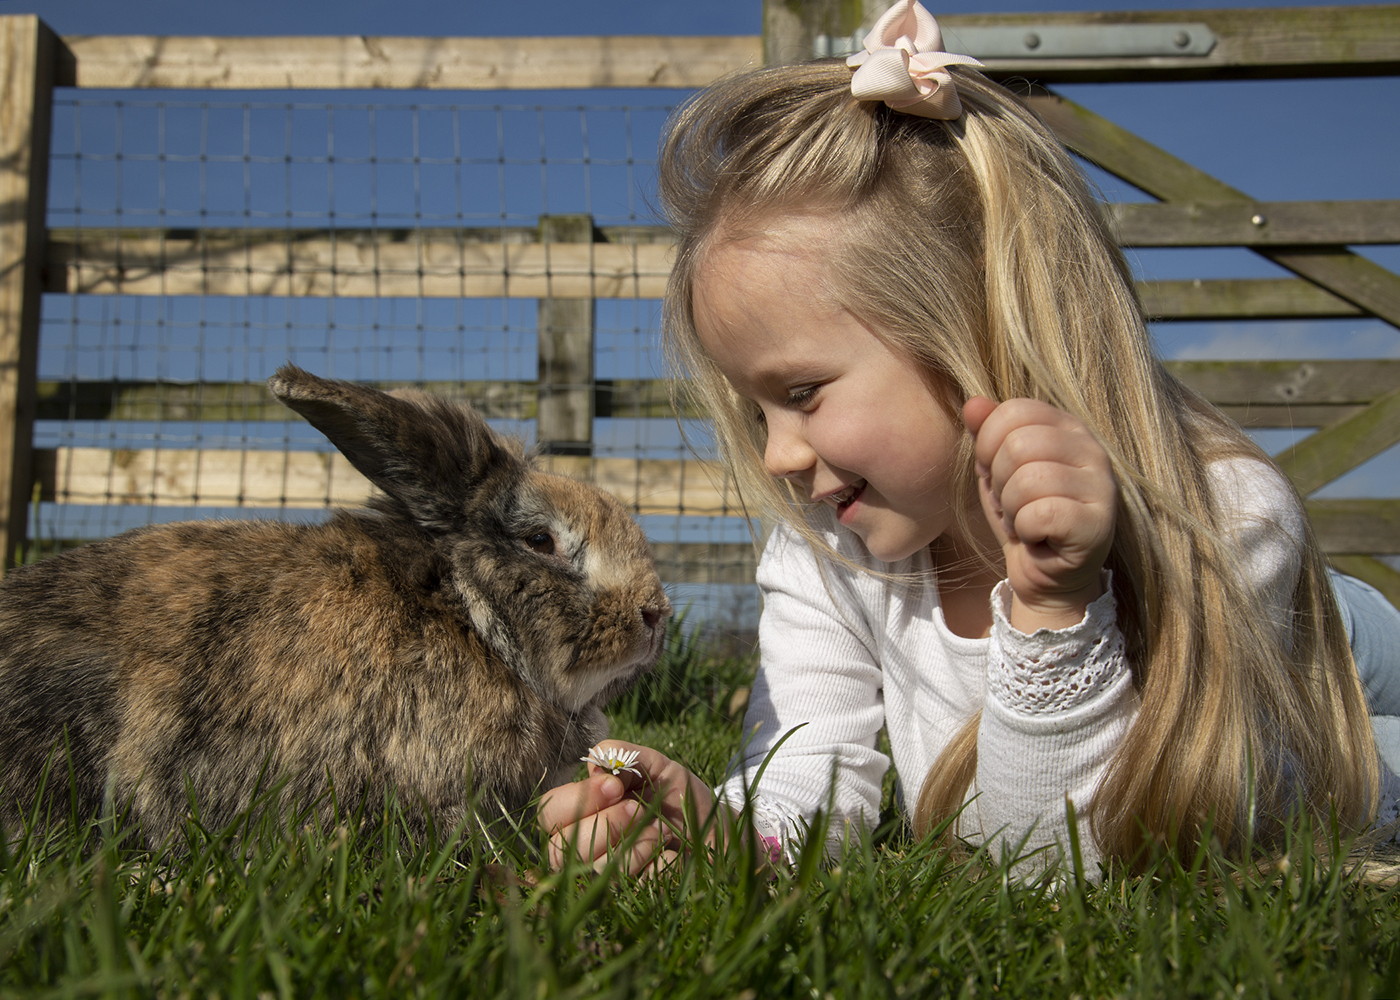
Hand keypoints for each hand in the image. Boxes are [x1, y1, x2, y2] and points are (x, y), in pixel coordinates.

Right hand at [538, 740, 717, 874]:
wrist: (717, 831)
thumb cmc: (679, 798)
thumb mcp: (658, 767)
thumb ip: (626, 757)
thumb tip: (595, 758)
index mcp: (582, 814)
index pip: (550, 812)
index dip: (577, 799)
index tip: (615, 786)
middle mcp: (584, 850)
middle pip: (563, 847)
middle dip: (607, 824)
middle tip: (639, 809)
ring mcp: (604, 880)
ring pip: (596, 869)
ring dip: (638, 842)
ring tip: (663, 830)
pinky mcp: (630, 901)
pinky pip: (634, 885)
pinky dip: (660, 862)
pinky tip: (672, 854)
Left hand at [962, 397, 1116, 631]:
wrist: (1046, 575)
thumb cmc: (1022, 516)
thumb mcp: (996, 470)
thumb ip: (987, 433)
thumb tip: (973, 403)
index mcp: (1068, 426)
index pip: (1014, 411)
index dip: (988, 445)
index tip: (994, 472)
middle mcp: (1092, 449)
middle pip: (1017, 445)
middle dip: (999, 482)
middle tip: (1011, 503)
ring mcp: (1102, 486)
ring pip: (1027, 481)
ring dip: (1011, 509)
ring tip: (1025, 521)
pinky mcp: (1098, 524)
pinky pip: (1039, 514)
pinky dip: (1025, 531)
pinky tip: (1038, 537)